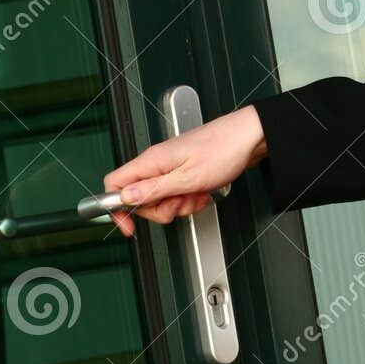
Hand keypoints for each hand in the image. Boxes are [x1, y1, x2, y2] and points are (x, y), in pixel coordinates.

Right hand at [102, 106, 267, 237]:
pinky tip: (203, 192)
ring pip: (161, 199)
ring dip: (179, 205)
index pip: (114, 184)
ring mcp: (171, 167)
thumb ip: (153, 190)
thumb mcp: (187, 178)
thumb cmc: (224, 150)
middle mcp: (157, 162)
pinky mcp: (184, 170)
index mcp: (152, 160)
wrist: (250, 138)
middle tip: (179, 203)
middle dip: (159, 209)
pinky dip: (191, 199)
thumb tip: (125, 198)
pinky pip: (178, 194)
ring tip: (196, 194)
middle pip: (139, 198)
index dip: (117, 208)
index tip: (128, 225)